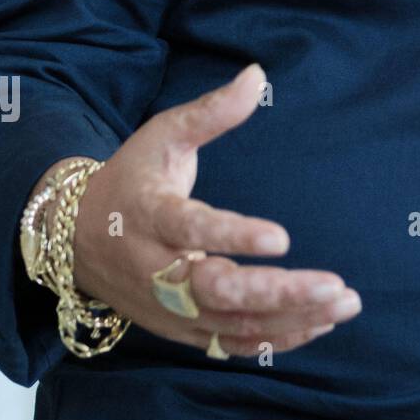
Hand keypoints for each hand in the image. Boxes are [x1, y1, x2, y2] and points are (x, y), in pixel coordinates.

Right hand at [52, 63, 360, 356]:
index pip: (192, 230)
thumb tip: (259, 75)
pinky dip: (276, 339)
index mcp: (150, 215)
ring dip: (291, 317)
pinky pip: (230, 345)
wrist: (75, 238)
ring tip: (345, 303)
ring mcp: (168, 306)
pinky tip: (320, 324)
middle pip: (217, 291)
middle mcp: (156, 270)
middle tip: (335, 284)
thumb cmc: (132, 177)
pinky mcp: (182, 328)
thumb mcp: (162, 134)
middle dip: (279, 291)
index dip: (233, 237)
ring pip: (232, 324)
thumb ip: (212, 111)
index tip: (282, 238)